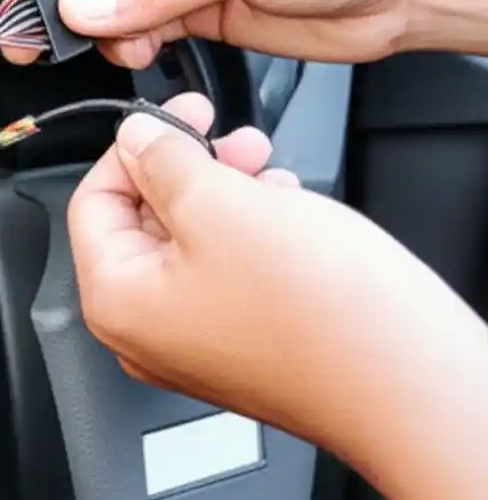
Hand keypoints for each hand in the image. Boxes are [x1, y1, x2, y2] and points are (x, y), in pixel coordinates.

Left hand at [69, 92, 487, 499]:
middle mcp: (145, 333)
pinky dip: (251, 230)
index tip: (175, 116)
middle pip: (141, 221)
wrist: (406, 383)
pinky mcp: (243, 344)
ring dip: (225, 193)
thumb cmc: (318, 315)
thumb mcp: (220, 204)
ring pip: (190, 242)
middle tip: (231, 140)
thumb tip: (135, 139)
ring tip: (268, 173)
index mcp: (116, 302)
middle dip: (188, 167)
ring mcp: (195, 343)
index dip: (133, 148)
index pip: (92, 202)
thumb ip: (163, 161)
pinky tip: (286, 211)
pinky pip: (228, 271)